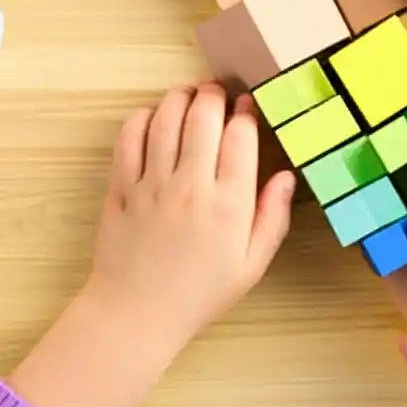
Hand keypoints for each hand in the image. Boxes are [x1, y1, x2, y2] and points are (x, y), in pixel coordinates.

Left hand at [86, 84, 295, 351]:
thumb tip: (286, 177)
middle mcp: (191, 187)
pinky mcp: (121, 188)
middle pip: (203, 117)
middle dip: (214, 95)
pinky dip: (142, 118)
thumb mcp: (251, 266)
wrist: (136, 314)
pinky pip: (129, 139)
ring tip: (189, 95)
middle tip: (218, 92)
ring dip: (179, 98)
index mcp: (229, 205)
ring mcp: (152, 185)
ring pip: (165, 119)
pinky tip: (153, 117)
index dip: (246, 113)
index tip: (248, 107)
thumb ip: (273, 218)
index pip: (240, 137)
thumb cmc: (199, 294)